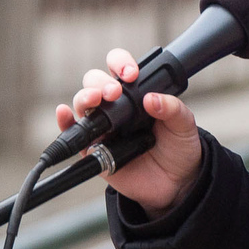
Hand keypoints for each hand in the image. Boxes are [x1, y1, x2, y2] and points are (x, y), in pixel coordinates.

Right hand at [58, 48, 203, 217]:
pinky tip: (65, 114)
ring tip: (96, 99)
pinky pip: (73, 133)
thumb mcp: (184, 124)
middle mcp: (115, 107)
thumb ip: (172, 108)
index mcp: (136, 94)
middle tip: (115, 92)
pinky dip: (65, 122)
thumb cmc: (179, 149)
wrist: (177, 184)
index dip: (121, 63)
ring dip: (85, 96)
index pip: (120, 69)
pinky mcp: (94, 149)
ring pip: (83, 103)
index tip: (131, 73)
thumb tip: (151, 99)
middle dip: (101, 82)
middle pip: (95, 82)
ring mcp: (103, 127)